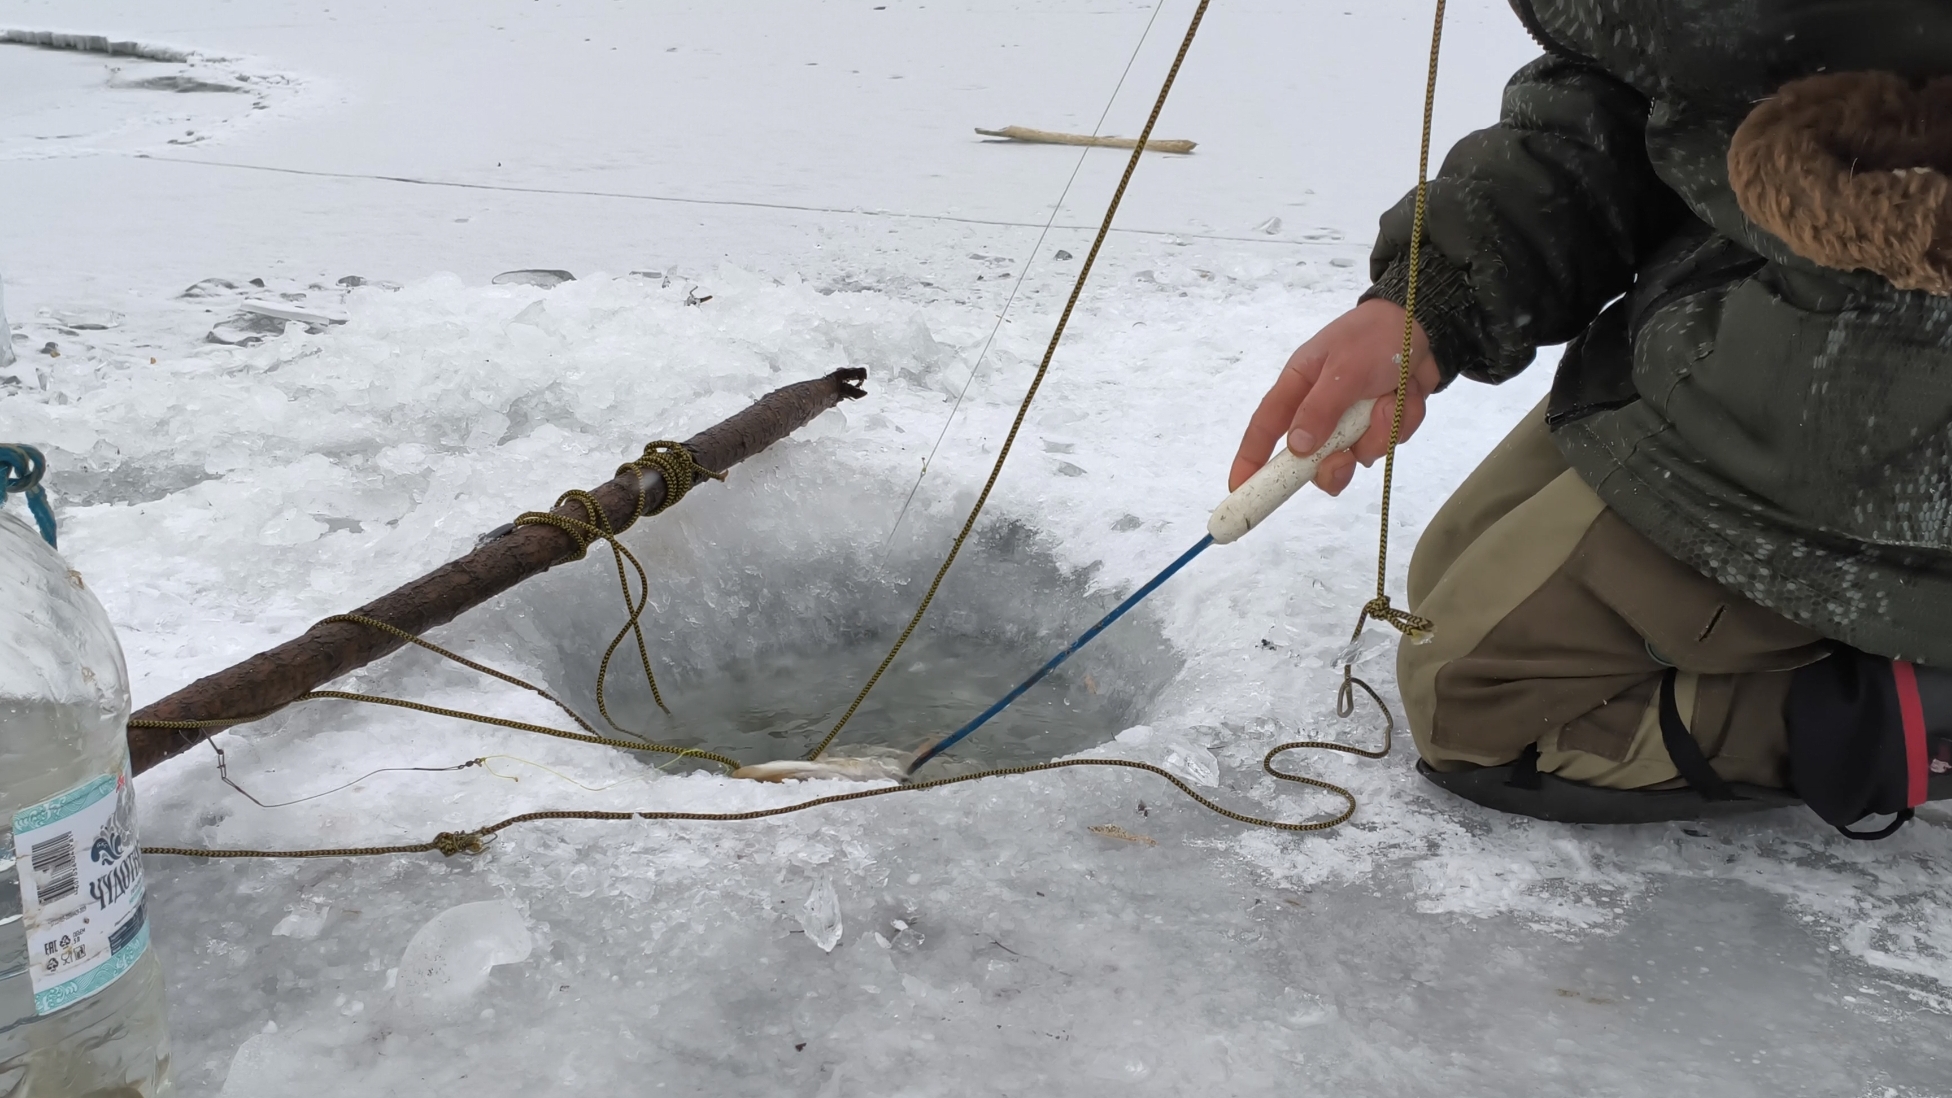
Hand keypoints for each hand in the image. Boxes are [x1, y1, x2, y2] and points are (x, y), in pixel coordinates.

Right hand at [1228, 299, 1441, 494]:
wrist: (1426, 324)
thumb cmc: (1375, 337)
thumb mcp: (1344, 368)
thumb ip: (1320, 409)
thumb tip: (1296, 448)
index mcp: (1299, 387)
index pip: (1265, 428)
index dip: (1250, 461)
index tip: (1239, 491)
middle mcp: (1320, 408)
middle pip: (1313, 458)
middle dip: (1333, 463)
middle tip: (1346, 458)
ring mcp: (1352, 419)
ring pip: (1357, 454)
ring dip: (1379, 433)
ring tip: (1392, 400)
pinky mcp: (1381, 424)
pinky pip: (1388, 442)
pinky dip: (1402, 422)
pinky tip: (1406, 394)